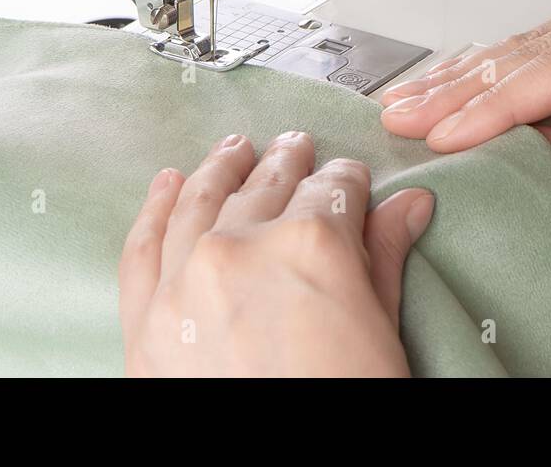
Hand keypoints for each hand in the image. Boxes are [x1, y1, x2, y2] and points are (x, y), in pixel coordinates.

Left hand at [119, 131, 434, 376]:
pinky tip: (167, 182)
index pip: (333, 188)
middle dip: (289, 163)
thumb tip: (407, 207)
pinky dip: (155, 206)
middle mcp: (241, 247)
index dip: (347, 181)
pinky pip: (143, 243)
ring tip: (236, 148)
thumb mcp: (380, 333)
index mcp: (310, 244)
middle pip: (269, 184)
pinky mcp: (146, 319)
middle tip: (298, 147)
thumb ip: (383, 258)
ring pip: (202, 198)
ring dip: (223, 167)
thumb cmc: (342, 404)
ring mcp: (185, 279)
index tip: (350, 180)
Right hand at [379, 0, 550, 250]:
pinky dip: (499, 71)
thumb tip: (497, 148)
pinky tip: (451, 82)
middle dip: (466, 89)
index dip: (496, 107)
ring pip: (533, 43)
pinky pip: (547, 44)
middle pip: (539, 49)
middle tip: (404, 114)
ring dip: (469, 78)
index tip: (443, 134)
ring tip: (410, 101)